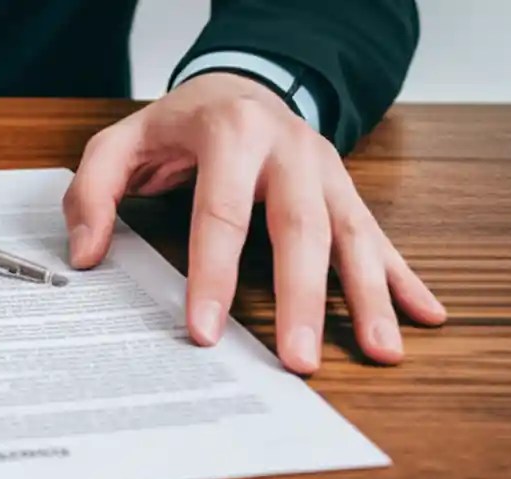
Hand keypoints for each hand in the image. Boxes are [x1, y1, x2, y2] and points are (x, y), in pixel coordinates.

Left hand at [63, 73, 445, 373]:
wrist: (240, 84)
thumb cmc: (180, 125)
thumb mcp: (121, 143)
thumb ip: (93, 193)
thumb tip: (86, 255)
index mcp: (231, 133)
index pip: (221, 214)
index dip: (213, 276)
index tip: (204, 331)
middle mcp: (289, 150)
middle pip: (301, 229)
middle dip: (302, 299)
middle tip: (298, 361)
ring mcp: (325, 172)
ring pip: (353, 236)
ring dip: (369, 297)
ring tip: (380, 351)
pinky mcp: (344, 192)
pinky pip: (378, 236)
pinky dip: (403, 278)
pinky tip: (424, 315)